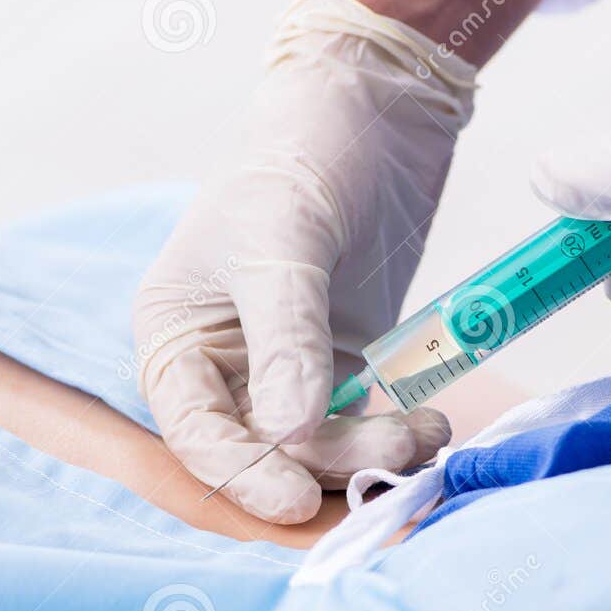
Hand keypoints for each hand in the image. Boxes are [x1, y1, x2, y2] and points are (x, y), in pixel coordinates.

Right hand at [134, 0, 470, 522]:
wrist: (376, 108)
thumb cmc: (303, 157)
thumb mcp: (284, 242)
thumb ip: (287, 339)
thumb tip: (289, 435)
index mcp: (178, 338)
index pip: (196, 435)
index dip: (241, 478)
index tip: (296, 502)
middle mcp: (224, 367)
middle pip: (261, 457)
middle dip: (322, 471)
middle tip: (390, 462)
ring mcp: (286, 371)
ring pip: (318, 451)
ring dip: (370, 456)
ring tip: (427, 430)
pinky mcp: (343, 367)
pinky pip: (360, 428)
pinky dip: (394, 439)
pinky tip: (431, 424)